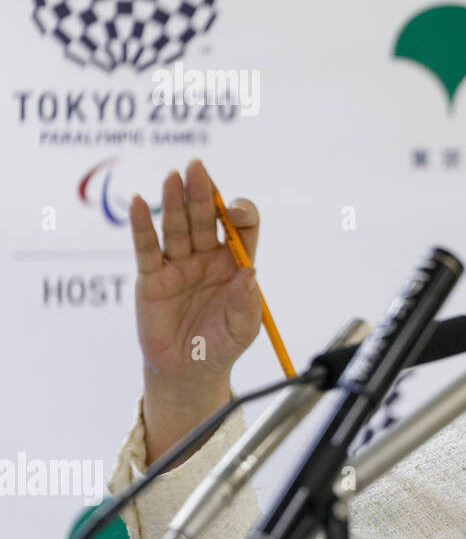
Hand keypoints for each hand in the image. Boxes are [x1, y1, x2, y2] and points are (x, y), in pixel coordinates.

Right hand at [131, 158, 261, 464]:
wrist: (187, 370)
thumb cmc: (221, 345)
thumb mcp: (242, 329)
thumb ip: (247, 303)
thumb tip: (250, 275)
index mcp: (236, 263)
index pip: (241, 227)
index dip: (240, 215)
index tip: (234, 213)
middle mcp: (208, 257)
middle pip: (207, 218)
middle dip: (203, 194)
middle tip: (198, 168)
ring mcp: (179, 264)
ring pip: (178, 227)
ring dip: (176, 201)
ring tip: (174, 176)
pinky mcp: (152, 277)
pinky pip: (147, 248)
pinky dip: (143, 226)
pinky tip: (142, 204)